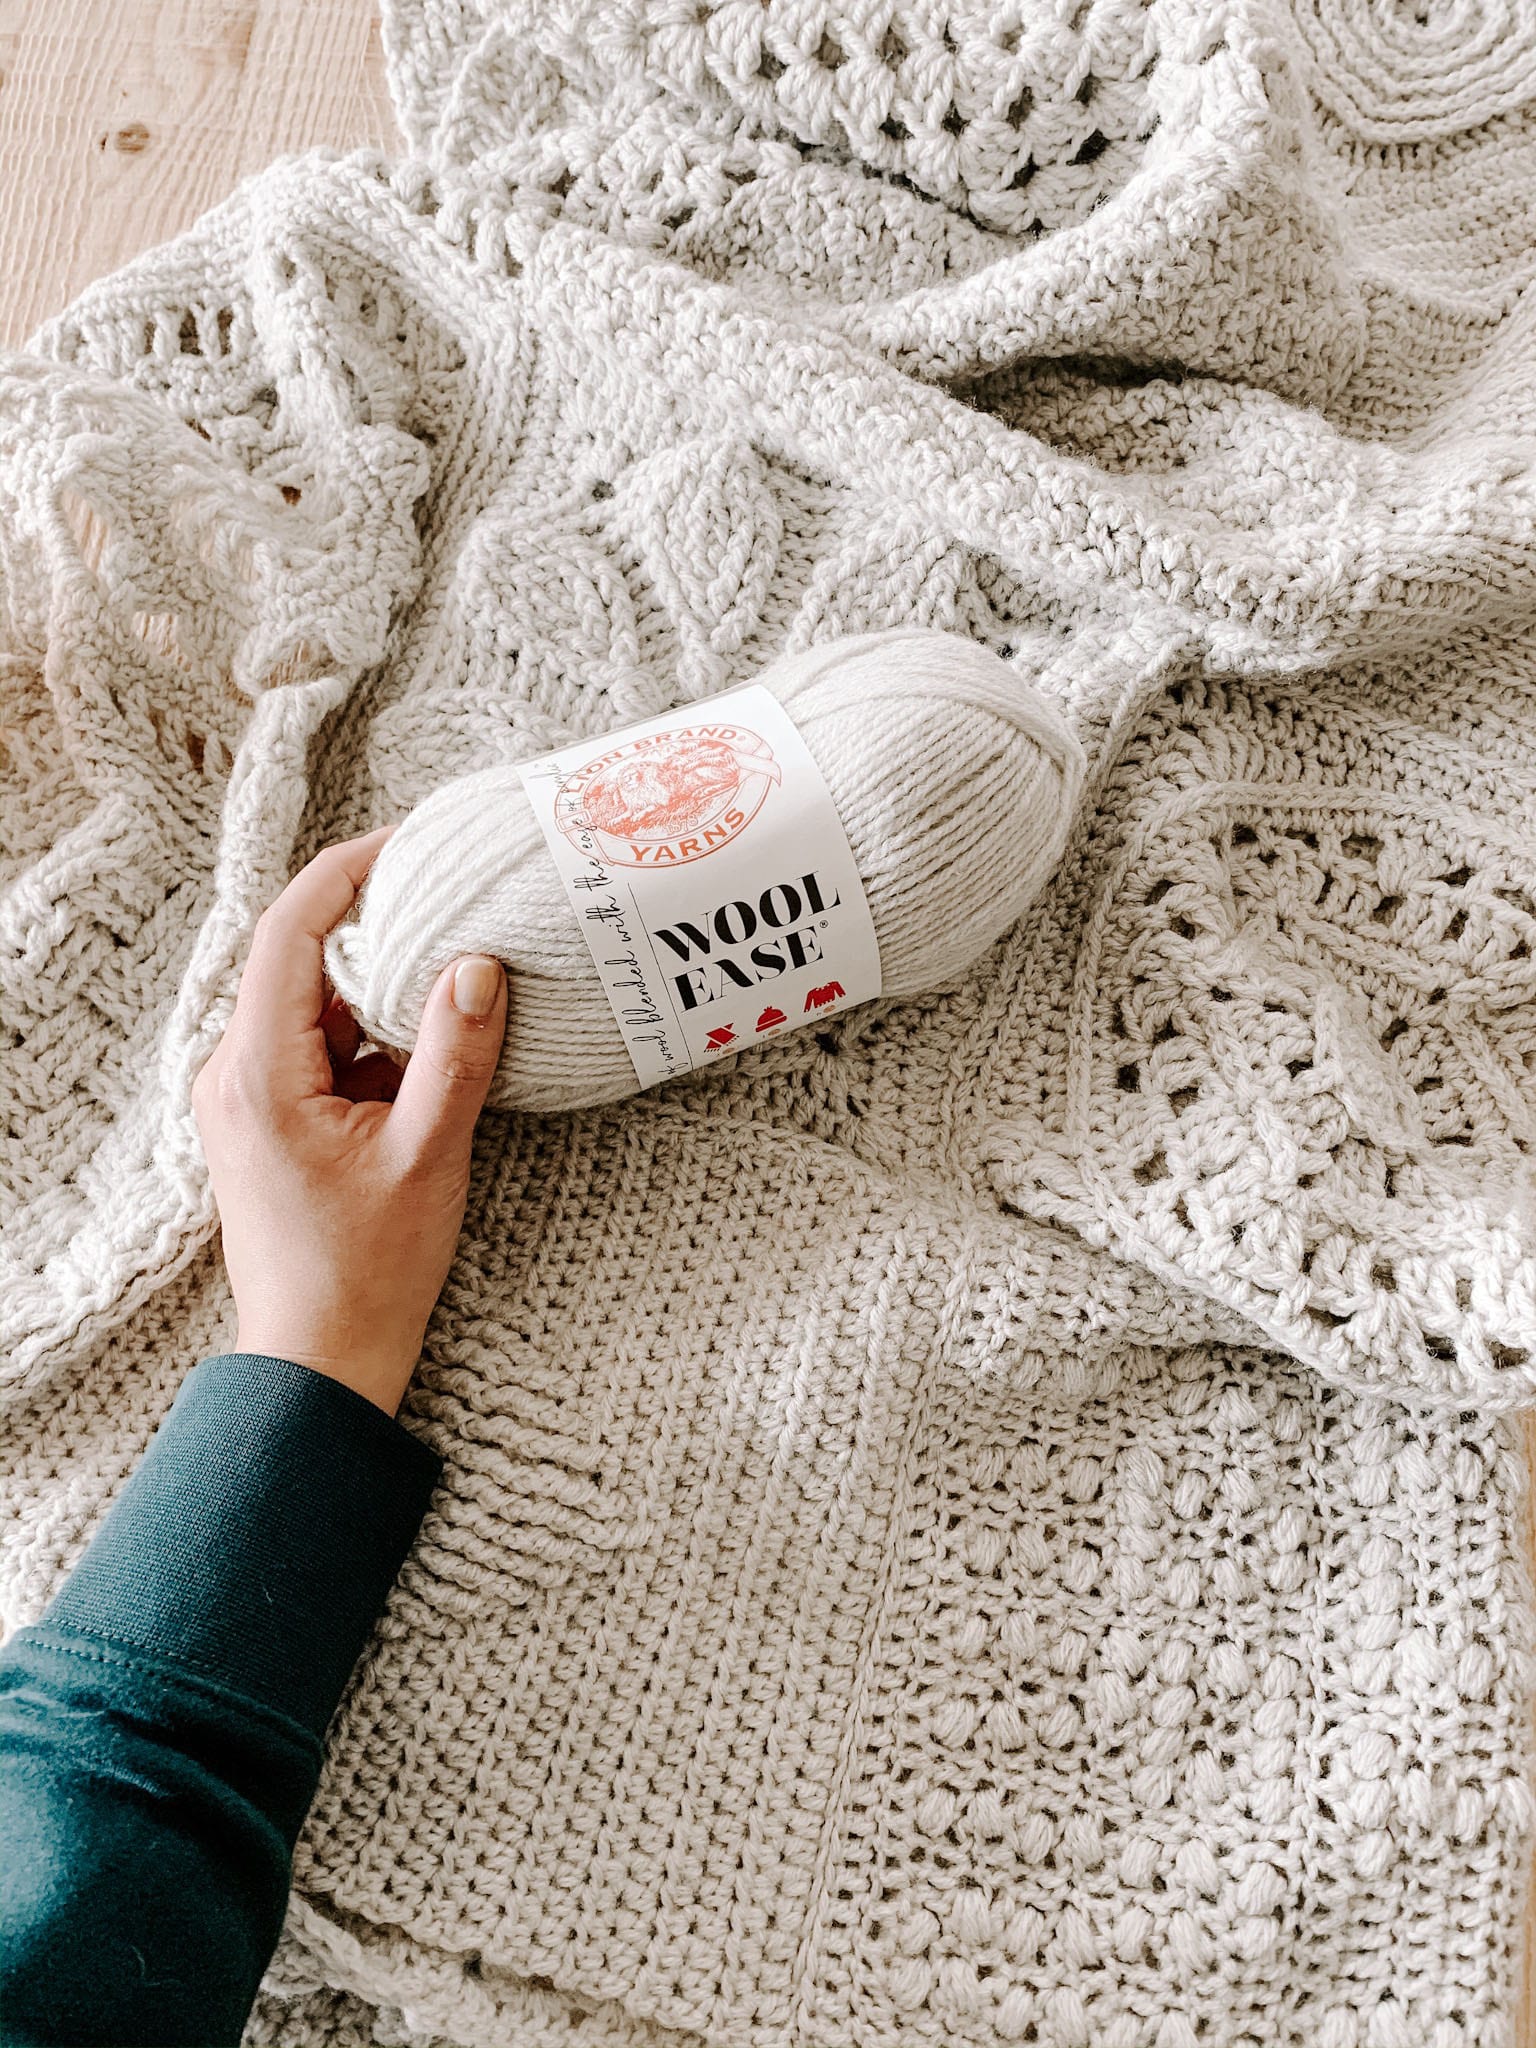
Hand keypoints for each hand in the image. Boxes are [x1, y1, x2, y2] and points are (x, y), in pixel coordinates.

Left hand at [192, 829, 507, 1415]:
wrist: (320, 1362)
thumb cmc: (368, 1272)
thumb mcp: (429, 1155)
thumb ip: (454, 1054)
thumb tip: (478, 965)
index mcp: (258, 1072)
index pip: (290, 933)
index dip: (344, 872)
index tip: (405, 841)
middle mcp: (235, 1074)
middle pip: (299, 962)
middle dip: (373, 925)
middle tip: (449, 892)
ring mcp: (246, 1098)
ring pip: (312, 1005)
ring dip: (377, 984)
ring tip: (453, 959)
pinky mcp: (268, 1121)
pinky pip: (317, 1047)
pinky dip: (369, 1032)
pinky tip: (430, 1034)